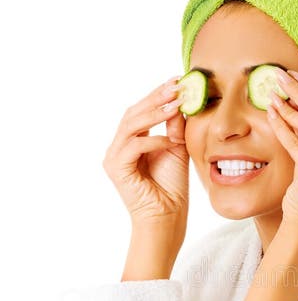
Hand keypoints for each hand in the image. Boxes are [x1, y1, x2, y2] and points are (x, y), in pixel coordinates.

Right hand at [102, 76, 189, 230]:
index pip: (141, 111)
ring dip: (155, 113)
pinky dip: (154, 140)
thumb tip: (180, 102)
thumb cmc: (171, 189)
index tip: (177, 81)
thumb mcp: (177, 150)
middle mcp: (118, 147)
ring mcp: (114, 157)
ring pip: (131, 125)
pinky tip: (172, 141)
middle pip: (133, 113)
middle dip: (155, 98)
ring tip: (176, 104)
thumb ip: (175, 128)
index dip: (157, 95)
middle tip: (176, 86)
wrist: (167, 218)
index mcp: (131, 141)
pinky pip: (134, 146)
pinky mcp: (116, 169)